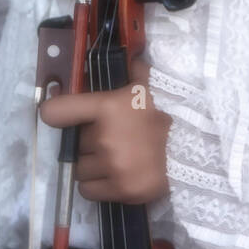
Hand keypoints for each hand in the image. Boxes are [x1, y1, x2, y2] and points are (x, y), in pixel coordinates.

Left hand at [38, 56, 170, 203]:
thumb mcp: (145, 88)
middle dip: (87, 143)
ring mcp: (112, 167)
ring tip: (114, 159)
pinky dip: (97, 185)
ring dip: (91, 166)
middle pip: (73, 145)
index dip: (53, 113)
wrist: (194, 152)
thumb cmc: (165, 117)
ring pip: (79, 170)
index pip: (56, 112)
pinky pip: (89, 191)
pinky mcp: (120, 191)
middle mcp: (104, 139)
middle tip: (108, 140)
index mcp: (108, 107)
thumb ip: (132, 72)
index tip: (58, 116)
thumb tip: (129, 57)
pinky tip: (115, 175)